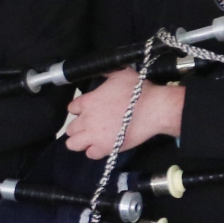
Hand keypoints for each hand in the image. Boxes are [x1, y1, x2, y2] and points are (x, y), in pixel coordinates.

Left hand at [63, 71, 184, 158]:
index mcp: (87, 102)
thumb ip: (107, 72)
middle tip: (91, 126)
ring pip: (72, 144)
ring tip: (91, 139)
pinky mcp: (104, 148)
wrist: (153, 109)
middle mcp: (86, 120)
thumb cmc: (138, 90)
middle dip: (79, 127)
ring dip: (80, 141)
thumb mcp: (120, 73)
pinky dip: (94, 151)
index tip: (88, 111)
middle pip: (70, 128)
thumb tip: (102, 67)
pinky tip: (102, 146)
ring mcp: (93, 136)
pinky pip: (90, 154)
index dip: (79, 110)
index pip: (71, 109)